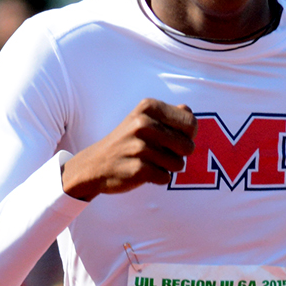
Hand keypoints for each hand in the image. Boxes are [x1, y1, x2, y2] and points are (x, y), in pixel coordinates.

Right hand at [61, 99, 196, 200]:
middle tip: (159, 153)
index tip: (172, 139)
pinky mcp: (138, 169)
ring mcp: (140, 147)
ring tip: (149, 162)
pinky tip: (142, 172)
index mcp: (148, 107)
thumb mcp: (143, 119)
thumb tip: (189, 112)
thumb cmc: (127, 142)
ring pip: (178, 164)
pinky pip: (165, 178)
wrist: (94, 165)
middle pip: (188, 146)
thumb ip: (170, 114)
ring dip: (167, 168)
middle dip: (179, 155)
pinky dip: (157, 178)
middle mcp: (143, 123)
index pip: (191, 123)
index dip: (187, 136)